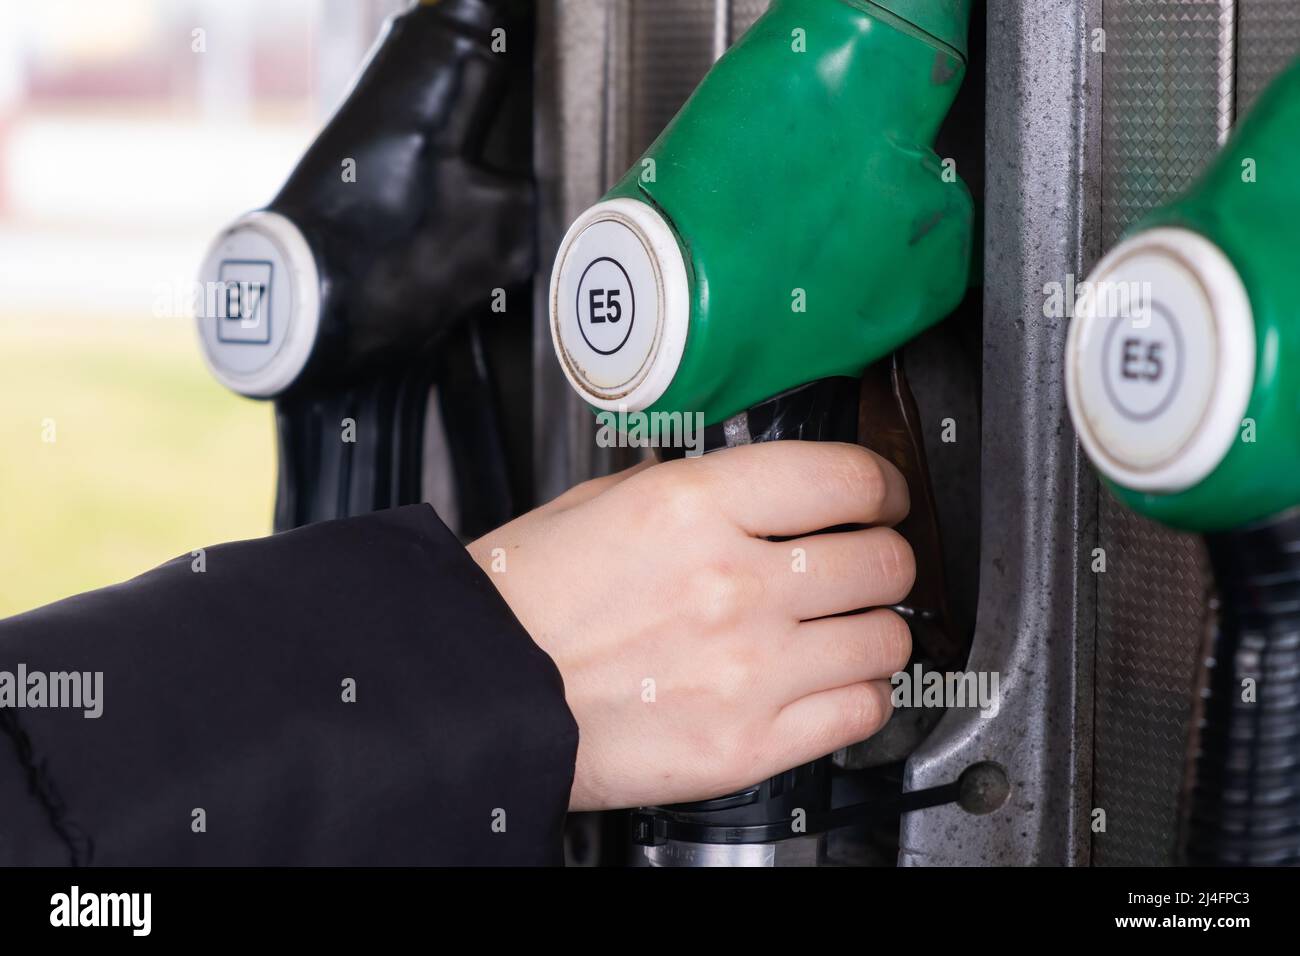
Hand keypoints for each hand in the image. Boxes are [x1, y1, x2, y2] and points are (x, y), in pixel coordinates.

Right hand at [467, 441, 914, 810]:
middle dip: (885, 554)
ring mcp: (748, 669)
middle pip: (883, 559)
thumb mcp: (600, 504)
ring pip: (885, 638)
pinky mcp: (747, 745)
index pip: (846, 477)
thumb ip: (696, 491)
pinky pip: (862, 711)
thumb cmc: (522, 603)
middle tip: (869, 560)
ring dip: (876, 628)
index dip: (881, 484)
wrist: (474, 696)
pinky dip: (862, 694)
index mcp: (694, 508)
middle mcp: (733, 584)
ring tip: (847, 627)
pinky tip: (833, 681)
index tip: (882, 496)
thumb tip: (760, 489)